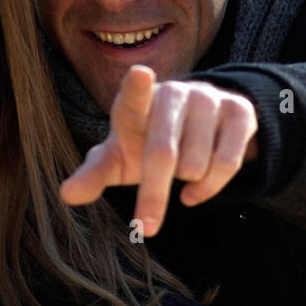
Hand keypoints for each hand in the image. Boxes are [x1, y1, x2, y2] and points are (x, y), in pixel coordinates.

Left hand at [60, 64, 258, 235]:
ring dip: (186, 184)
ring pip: (197, 164)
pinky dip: (209, 188)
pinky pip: (227, 164)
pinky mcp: (238, 111)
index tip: (140, 76)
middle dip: (153, 195)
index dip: (137, 86)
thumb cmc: (146, 142)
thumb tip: (67, 194)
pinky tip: (195, 191)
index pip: (135, 93)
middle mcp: (174, 93)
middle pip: (163, 154)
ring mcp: (208, 99)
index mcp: (136, 101)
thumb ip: (94, 174)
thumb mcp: (119, 158)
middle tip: (146, 229)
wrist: (199, 126)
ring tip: (179, 179)